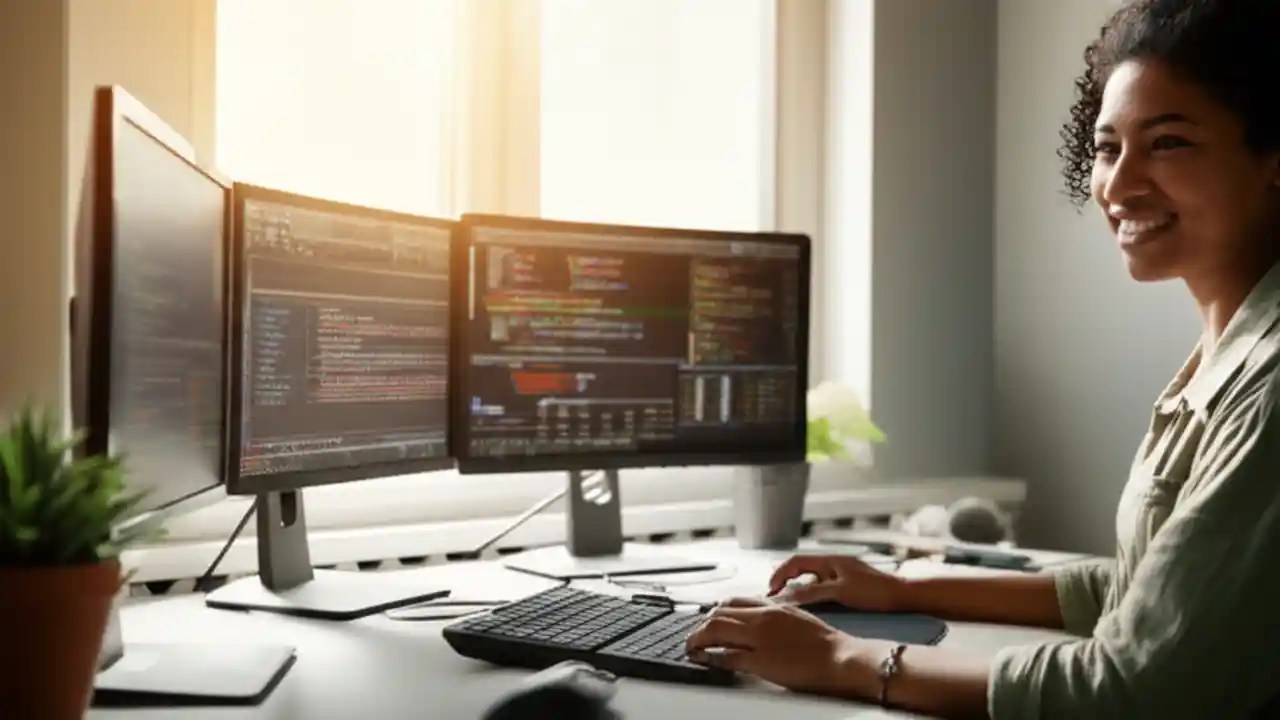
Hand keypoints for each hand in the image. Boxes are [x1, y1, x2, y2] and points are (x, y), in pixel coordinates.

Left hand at [684, 598, 877, 697]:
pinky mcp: (760, 661)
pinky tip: (704, 659)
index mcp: (773, 607)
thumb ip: (776, 616)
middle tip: (696, 635)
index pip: (733, 601)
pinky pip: (726, 656)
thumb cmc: (826, 643)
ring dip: (698, 638)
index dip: (716, 611)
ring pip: (716, 630)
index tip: (710, 619)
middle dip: (702, 624)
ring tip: (692, 647)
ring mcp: (759, 639)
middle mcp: (762, 618)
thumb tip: (760, 622)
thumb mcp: (798, 618)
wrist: (842, 658)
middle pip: (719, 613)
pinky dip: (709, 657)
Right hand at [768, 554, 906, 611]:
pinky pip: (822, 588)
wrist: (905, 597)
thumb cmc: (875, 592)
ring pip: (812, 580)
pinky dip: (812, 596)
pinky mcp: (848, 586)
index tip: (770, 592)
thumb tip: (786, 596)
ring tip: (791, 606)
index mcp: (829, 561)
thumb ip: (812, 592)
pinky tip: (813, 609)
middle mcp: (833, 565)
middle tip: (775, 599)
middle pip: (801, 569)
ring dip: (799, 590)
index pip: (794, 562)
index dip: (778, 575)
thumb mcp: (840, 592)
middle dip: (785, 582)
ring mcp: (841, 575)